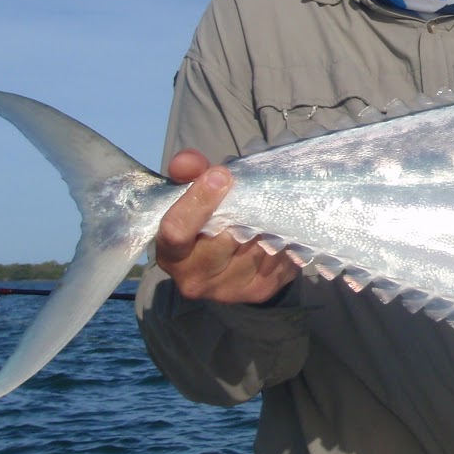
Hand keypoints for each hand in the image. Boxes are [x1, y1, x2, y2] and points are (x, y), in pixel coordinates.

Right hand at [155, 149, 300, 304]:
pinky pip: (280, 257)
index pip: (176, 231)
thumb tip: (187, 161)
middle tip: (251, 193)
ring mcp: (230, 290)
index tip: (221, 175)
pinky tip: (277, 230)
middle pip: (226, 238)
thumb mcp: (190, 194)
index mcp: (171, 255)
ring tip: (265, 210)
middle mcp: (196, 280)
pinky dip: (282, 238)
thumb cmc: (203, 221)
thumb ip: (187, 173)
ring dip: (266, 223)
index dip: (199, 201)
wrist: (225, 262)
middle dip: (241, 211)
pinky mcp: (261, 291)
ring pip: (257, 246)